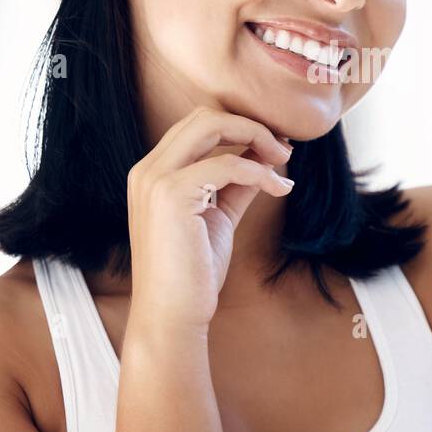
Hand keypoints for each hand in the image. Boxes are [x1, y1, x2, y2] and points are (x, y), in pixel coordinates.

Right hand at [125, 106, 294, 330]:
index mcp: (153, 173)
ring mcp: (155, 180)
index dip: (240, 127)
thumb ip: (235, 185)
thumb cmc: (192, 273)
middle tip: (282, 149)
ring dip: (257, 138)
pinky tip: (278, 189)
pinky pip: (226, 165)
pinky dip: (259, 173)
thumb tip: (264, 159)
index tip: (274, 145)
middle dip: (249, 125)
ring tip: (283, 162)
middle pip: (203, 116)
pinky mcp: (171, 195)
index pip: (197, 126)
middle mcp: (147, 170)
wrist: (172, 316)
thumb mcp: (218, 217)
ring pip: (211, 126)